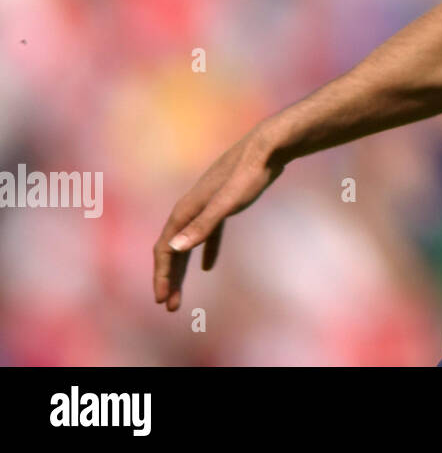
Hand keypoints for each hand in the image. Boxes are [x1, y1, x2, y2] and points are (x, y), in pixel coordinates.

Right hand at [152, 129, 285, 311]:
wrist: (268, 147)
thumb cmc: (248, 173)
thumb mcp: (227, 203)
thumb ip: (203, 225)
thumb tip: (173, 249)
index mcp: (186, 210)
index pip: (164, 249)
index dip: (161, 276)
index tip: (162, 300)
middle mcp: (191, 208)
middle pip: (172, 249)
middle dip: (169, 278)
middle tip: (169, 305)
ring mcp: (207, 205)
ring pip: (188, 242)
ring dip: (182, 269)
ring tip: (180, 294)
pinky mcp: (223, 203)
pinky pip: (208, 233)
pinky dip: (205, 250)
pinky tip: (208, 267)